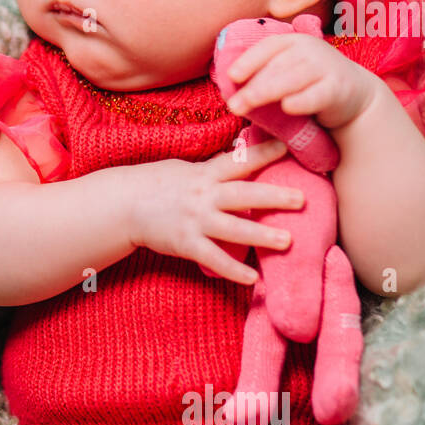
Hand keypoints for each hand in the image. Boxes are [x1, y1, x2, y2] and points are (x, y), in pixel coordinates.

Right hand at [122, 138, 306, 284]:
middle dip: (274, 196)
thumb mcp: (184, 170)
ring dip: (262, 235)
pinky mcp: (187, 243)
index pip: (240, 161)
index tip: (290, 146)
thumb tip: (239, 162)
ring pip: (235, 228)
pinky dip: (234, 270)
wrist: (121, 205)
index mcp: (205, 174)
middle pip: (245, 194)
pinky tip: (253, 279)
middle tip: (302, 199)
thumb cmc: (154, 184)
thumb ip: (212, 170)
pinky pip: (214, 259)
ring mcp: (196, 221)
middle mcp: (204, 196)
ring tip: (288, 241)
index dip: (265, 152)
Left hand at [222, 30, 380, 130]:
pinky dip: (302, 100)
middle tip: (233, 105)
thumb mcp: (286, 71)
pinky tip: (287, 107)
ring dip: (267, 93)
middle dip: (252, 86)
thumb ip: (263, 73)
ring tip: (246, 106)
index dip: (248, 60)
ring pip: (293, 79)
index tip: (231, 76)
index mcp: (293, 41)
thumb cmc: (308, 83)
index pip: (267, 48)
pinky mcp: (339, 88)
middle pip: (276, 67)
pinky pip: (317, 95)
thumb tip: (227, 85)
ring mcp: (326, 67)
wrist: (354, 94)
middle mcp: (310, 50)